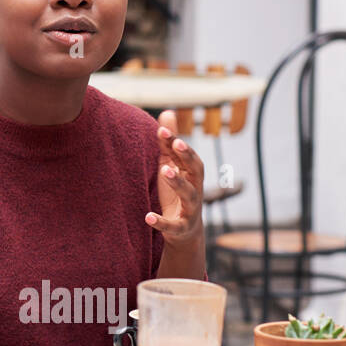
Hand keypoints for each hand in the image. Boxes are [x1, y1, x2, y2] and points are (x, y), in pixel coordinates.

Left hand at [145, 109, 203, 247]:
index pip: (187, 155)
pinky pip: (173, 226)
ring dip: (178, 182)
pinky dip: (162, 222)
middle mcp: (195, 189)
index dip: (177, 142)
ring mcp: (190, 209)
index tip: (163, 130)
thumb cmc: (176, 193)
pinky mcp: (181, 228)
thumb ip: (168, 143)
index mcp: (191, 174)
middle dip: (187, 156)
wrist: (185, 232)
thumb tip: (168, 112)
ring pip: (189, 195)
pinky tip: (148, 217)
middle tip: (176, 143)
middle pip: (197, 170)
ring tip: (165, 171)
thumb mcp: (171, 166)